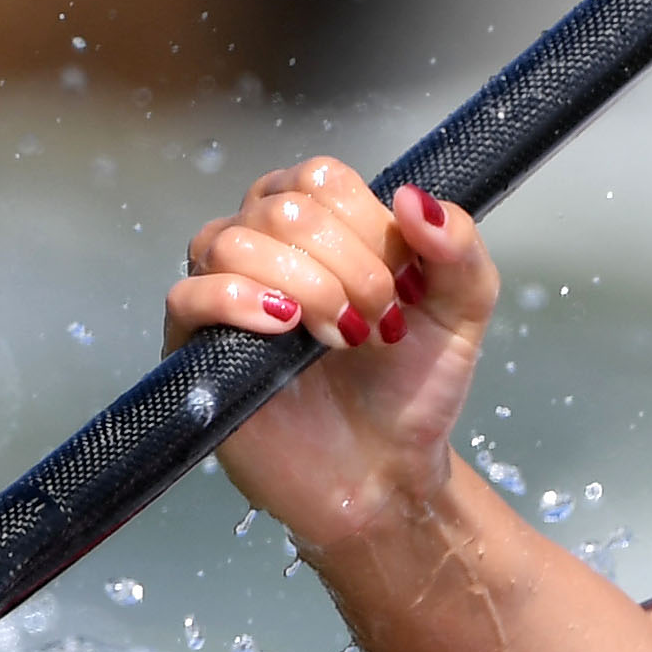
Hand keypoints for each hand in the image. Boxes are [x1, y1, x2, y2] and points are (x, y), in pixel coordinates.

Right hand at [163, 158, 497, 562]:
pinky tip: (284, 330)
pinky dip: (237, 301)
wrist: (387, 473)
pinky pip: (188, 295)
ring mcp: (224, 293)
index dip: (368, 226)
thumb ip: (459, 247)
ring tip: (343, 339)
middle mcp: (264, 246)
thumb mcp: (463, 311)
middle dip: (346, 265)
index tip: (404, 288)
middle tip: (380, 325)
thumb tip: (412, 197)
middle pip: (282, 207)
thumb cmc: (414, 389)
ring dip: (304, 287)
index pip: (321, 178)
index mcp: (321, 224)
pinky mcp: (195, 347)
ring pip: (233, 241)